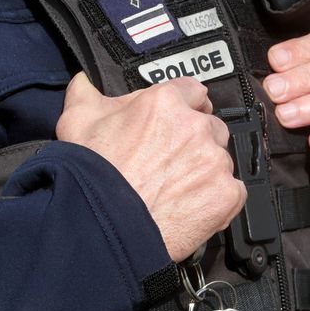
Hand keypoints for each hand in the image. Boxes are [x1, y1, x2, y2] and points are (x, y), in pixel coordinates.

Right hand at [57, 73, 244, 261]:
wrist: (101, 228)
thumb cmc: (89, 177)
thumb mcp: (76, 123)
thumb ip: (86, 94)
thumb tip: (84, 82)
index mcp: (165, 103)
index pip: (192, 92)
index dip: (184, 107)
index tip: (178, 123)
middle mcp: (195, 127)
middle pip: (210, 127)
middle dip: (195, 142)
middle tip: (170, 164)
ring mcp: (213, 162)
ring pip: (221, 160)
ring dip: (205, 171)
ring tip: (176, 190)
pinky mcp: (226, 195)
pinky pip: (233, 192)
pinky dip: (217, 200)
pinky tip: (191, 207)